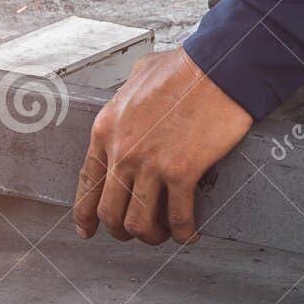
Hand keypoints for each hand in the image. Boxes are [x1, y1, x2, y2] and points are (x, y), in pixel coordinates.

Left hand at [73, 48, 252, 244]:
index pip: (87, 182)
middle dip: (120, 230)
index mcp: (106, 129)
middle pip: (109, 211)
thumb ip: (127, 93)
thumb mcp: (138, 75)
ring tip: (163, 236)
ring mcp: (150, 164)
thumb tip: (131, 94)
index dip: (84, 213)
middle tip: (133, 234)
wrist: (219, 67)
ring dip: (150, 236)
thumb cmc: (185, 67)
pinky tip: (189, 234)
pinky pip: (176, 217)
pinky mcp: (181, 172)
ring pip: (138, 223)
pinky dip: (182, 232)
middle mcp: (122, 151)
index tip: (87, 229)